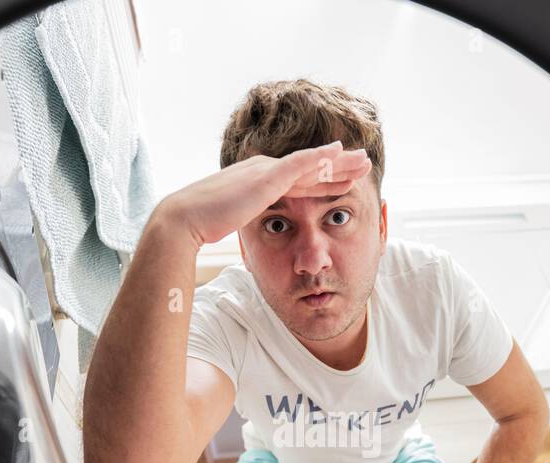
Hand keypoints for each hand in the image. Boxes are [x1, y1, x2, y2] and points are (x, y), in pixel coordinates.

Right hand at [159, 141, 372, 247]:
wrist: (185, 218)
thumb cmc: (202, 223)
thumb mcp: (232, 218)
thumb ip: (247, 216)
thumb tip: (250, 224)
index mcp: (259, 180)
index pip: (300, 179)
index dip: (325, 178)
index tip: (346, 179)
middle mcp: (265, 170)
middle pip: (312, 169)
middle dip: (340, 166)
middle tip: (365, 162)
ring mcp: (266, 171)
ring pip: (313, 164)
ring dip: (340, 161)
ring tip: (364, 159)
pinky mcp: (266, 177)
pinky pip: (300, 163)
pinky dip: (321, 157)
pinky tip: (339, 152)